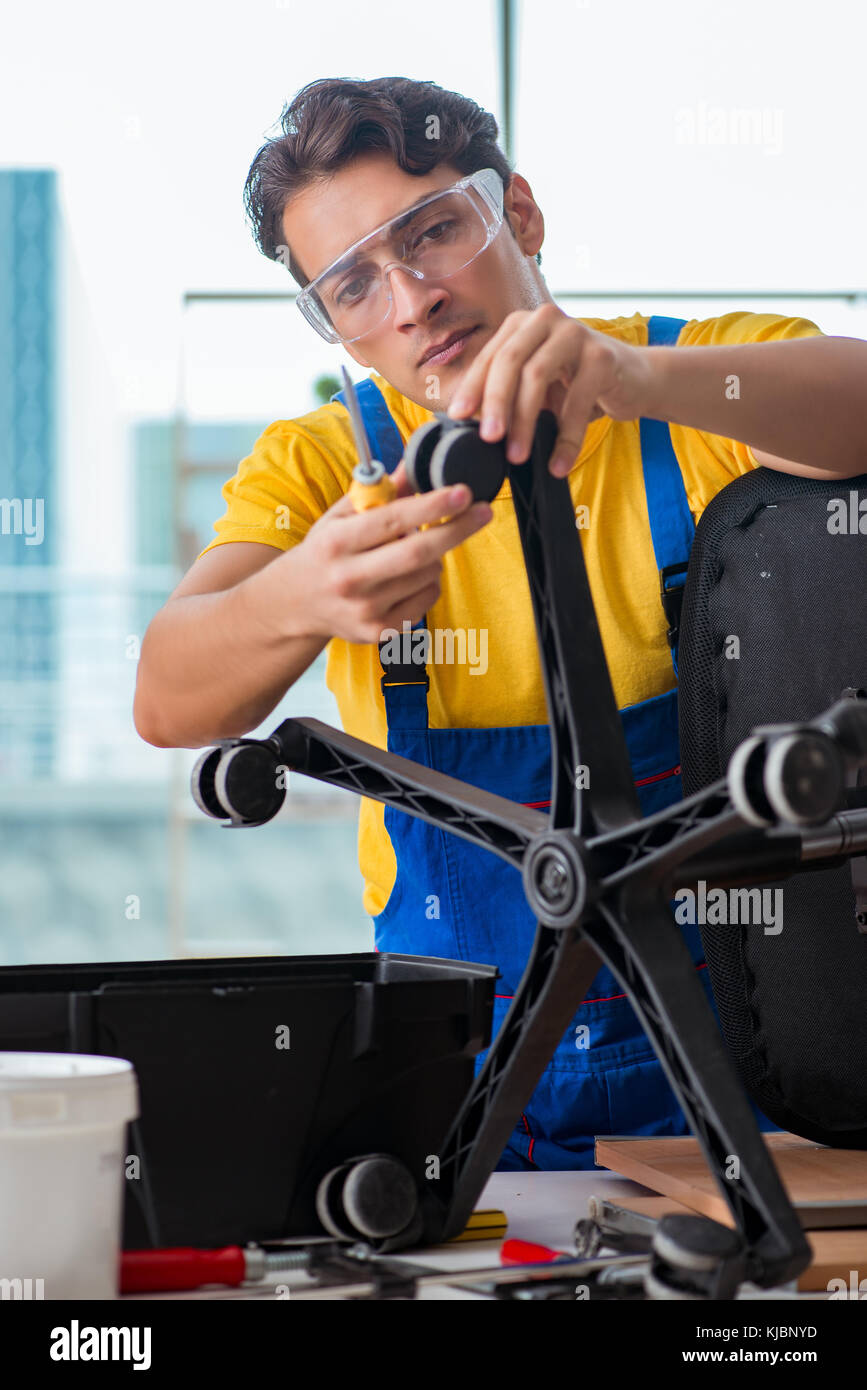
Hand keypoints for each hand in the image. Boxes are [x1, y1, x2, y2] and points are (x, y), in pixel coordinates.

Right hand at [288, 462, 492, 643]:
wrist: (295, 603)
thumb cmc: (324, 551)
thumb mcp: (339, 517)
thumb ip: (377, 493)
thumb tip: (413, 466)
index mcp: (336, 543)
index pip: (391, 521)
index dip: (431, 506)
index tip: (462, 493)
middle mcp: (349, 579)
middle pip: (417, 554)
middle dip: (456, 530)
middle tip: (483, 511)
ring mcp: (365, 610)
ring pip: (427, 574)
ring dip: (435, 555)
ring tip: (414, 549)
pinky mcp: (380, 632)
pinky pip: (426, 598)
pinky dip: (429, 581)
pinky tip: (408, 576)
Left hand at [447, 303, 653, 475]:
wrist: (634, 379)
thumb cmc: (577, 384)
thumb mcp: (536, 385)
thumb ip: (507, 393)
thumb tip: (467, 420)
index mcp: (522, 324)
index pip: (490, 356)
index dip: (472, 387)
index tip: (457, 417)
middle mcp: (546, 320)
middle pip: (509, 360)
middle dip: (495, 403)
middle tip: (488, 439)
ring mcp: (576, 333)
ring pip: (537, 375)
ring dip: (524, 422)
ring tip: (517, 456)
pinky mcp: (603, 355)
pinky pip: (576, 402)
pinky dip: (566, 439)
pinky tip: (558, 464)